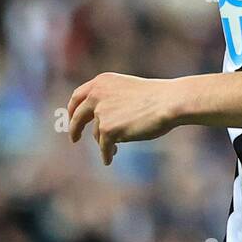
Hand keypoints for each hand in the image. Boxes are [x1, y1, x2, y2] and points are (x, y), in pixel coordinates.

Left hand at [67, 73, 184, 164]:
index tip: (72, 118)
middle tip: (74, 138)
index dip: (73, 109)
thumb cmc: (156, 97)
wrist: (169, 102)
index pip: (78, 96)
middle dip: (74, 128)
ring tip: (114, 150)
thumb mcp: (127, 91)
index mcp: (101, 82)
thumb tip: (100, 122)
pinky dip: (106, 154)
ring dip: (104, 143)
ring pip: (96, 134)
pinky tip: (109, 159)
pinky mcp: (107, 130)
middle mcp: (96, 95)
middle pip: (78, 116)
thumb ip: (111, 100)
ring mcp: (101, 113)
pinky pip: (104, 147)